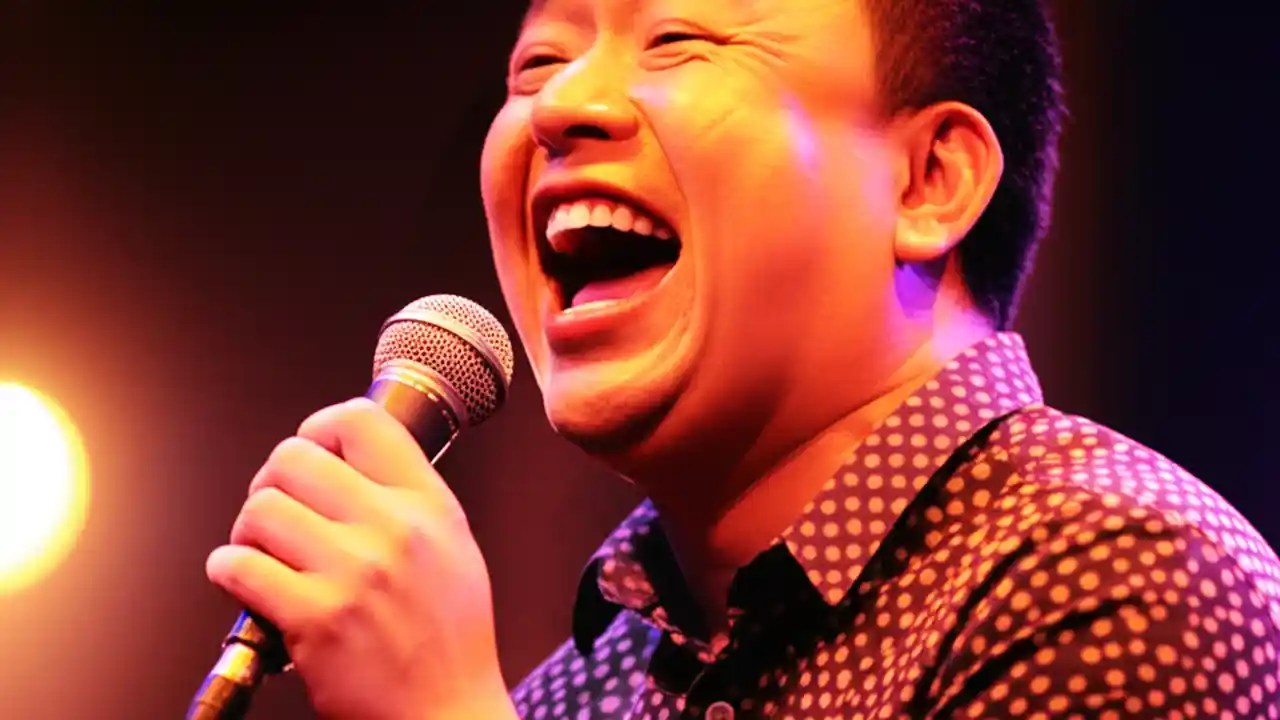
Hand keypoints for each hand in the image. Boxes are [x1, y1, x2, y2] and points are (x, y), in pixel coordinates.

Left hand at [206, 398, 515, 719]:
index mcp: (429, 506)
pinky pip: (238, 566)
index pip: (362, 421)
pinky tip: (249, 586)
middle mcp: (394, 530)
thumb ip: (410, 502)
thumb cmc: (449, 643)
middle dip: (271, 482)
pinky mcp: (315, 619)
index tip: (311, 452)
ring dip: (248, 532)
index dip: (320, 429)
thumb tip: (347, 461)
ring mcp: (354, 573)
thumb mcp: (453, 551)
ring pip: (261, 510)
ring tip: (265, 556)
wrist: (446, 714)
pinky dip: (230, 572)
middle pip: (295, 457)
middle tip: (278, 512)